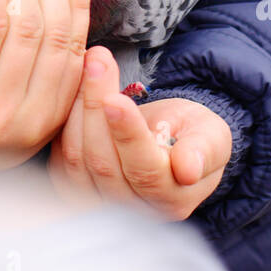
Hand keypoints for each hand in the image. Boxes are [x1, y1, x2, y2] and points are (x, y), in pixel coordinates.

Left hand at [48, 46, 231, 218]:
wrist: (170, 142)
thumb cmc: (193, 136)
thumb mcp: (211, 136)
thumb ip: (203, 150)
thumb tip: (188, 169)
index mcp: (171, 199)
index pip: (144, 170)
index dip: (128, 135)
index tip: (116, 99)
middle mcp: (132, 210)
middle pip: (104, 162)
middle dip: (96, 106)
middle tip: (97, 61)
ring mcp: (98, 203)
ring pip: (77, 157)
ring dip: (78, 105)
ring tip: (89, 63)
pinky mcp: (72, 188)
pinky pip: (59, 154)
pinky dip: (64, 117)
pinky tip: (75, 84)